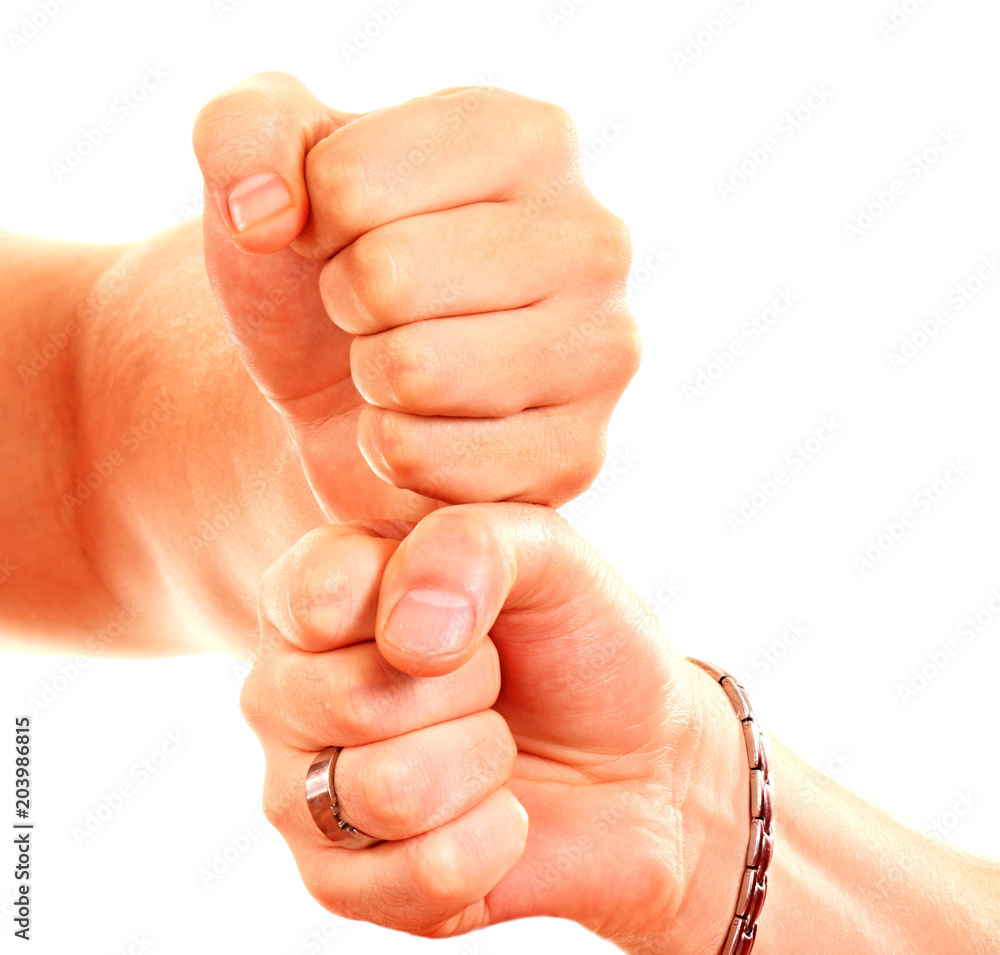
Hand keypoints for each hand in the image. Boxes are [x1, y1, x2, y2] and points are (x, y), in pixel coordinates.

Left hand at [192, 73, 639, 521]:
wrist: (345, 382)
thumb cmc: (321, 264)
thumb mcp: (265, 169)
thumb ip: (243, 131)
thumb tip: (264, 213)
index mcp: (532, 137)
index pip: (351, 181)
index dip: (311, 223)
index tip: (343, 234)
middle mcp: (594, 239)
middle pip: (389, 276)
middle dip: (347, 302)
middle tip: (372, 308)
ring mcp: (603, 353)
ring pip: (417, 371)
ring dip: (373, 377)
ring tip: (398, 360)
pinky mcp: (579, 454)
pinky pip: (430, 461)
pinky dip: (392, 452)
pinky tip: (423, 424)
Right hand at [241, 505, 748, 951]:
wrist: (637, 761)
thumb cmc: (576, 645)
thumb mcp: (548, 556)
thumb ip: (473, 544)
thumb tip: (406, 637)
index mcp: (318, 594)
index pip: (319, 596)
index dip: (421, 604)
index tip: (473, 612)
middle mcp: (287, 692)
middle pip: (357, 701)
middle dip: (472, 688)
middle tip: (493, 682)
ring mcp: (303, 793)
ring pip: (392, 793)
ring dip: (485, 765)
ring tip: (495, 746)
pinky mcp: (340, 884)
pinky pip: (423, 875)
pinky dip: (496, 841)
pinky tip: (500, 814)